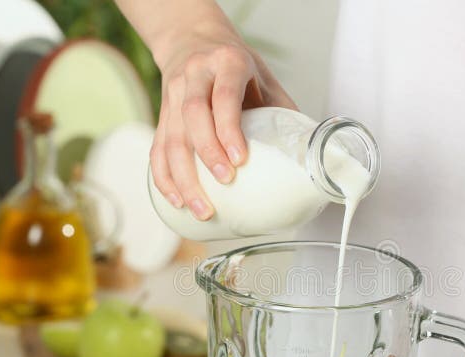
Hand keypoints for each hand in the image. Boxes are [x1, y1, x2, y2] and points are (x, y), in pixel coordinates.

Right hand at [150, 23, 295, 219]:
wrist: (193, 40)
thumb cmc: (236, 66)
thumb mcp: (264, 78)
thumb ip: (281, 111)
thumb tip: (307, 156)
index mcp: (227, 63)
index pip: (224, 96)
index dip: (229, 128)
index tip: (239, 159)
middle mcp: (195, 75)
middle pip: (193, 116)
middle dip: (207, 153)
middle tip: (224, 182)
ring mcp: (173, 94)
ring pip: (171, 137)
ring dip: (184, 177)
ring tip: (202, 208)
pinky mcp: (162, 114)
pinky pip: (157, 148)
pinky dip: (164, 177)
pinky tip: (176, 200)